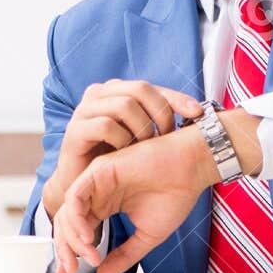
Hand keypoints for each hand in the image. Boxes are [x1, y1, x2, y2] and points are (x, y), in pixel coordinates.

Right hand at [41, 80, 202, 219]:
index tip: (197, 113)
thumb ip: (159, 120)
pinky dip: (121, 139)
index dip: (176, 98)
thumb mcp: (140, 136)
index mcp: (116, 91)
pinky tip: (126, 152)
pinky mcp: (75, 130)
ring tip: (145, 147)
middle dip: (160, 112)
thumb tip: (197, 112)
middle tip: (166, 136)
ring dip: (142, 127)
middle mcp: (99, 94)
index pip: (151, 87)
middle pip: (139, 88)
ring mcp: (85, 110)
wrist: (82, 185)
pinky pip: (104, 125)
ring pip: (123, 105)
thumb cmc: (114, 158)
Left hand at [54, 126, 220, 272]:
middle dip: (65, 249)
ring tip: (89, 255)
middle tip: (72, 269)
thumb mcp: (146, 237)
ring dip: (72, 238)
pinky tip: (88, 237)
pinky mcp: (98, 170)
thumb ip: (123, 257)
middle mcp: (96, 194)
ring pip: (67, 212)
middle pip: (66, 224)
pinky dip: (76, 218)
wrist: (191, 169)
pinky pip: (74, 196)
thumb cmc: (174, 196)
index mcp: (105, 207)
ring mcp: (96, 182)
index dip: (70, 253)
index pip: (78, 232)